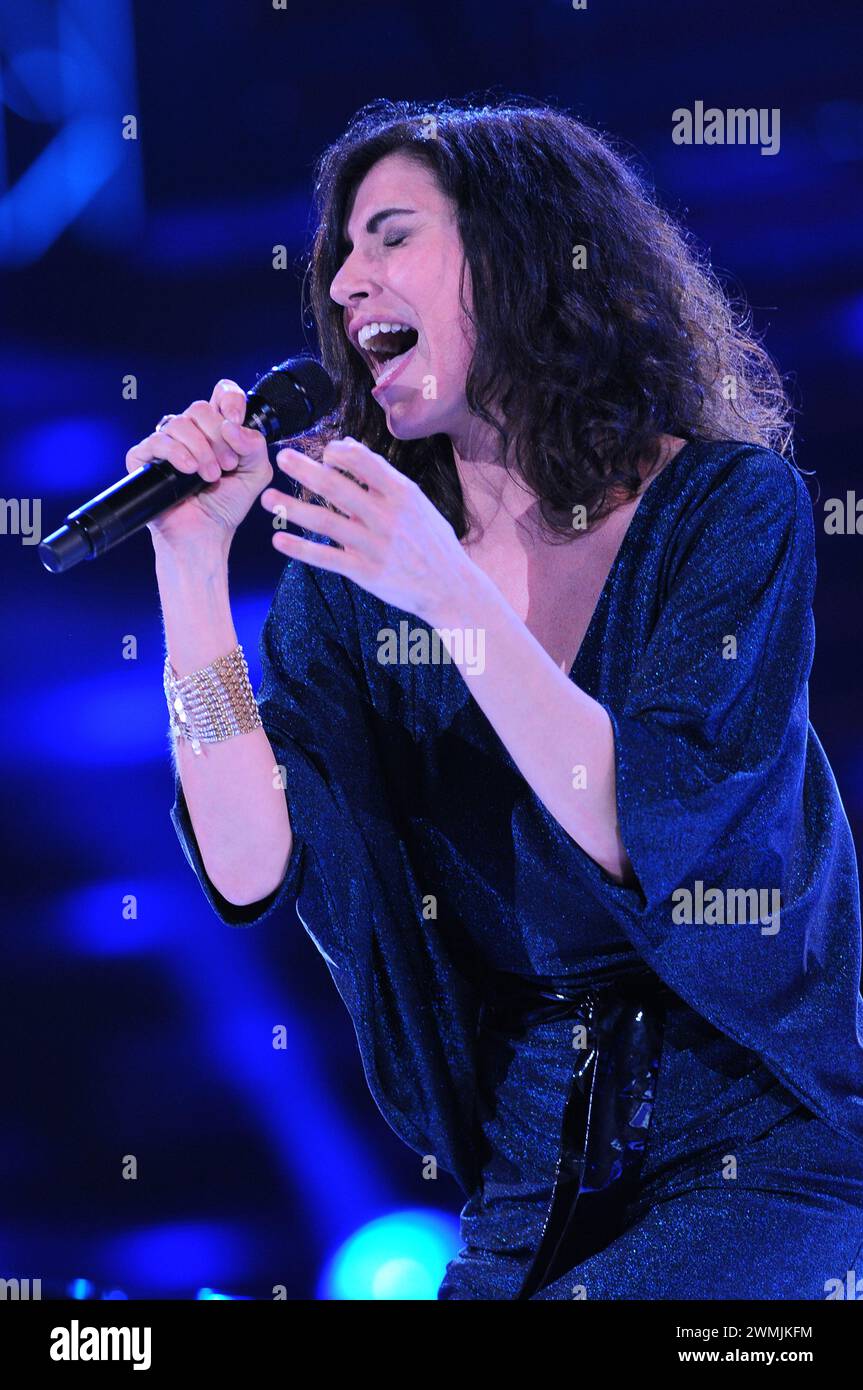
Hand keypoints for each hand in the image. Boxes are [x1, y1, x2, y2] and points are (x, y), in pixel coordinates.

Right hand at [125, 379, 272, 552]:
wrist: (205, 535)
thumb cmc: (227, 505)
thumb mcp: (255, 473)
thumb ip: (255, 445)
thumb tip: (232, 426)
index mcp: (216, 429)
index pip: (221, 394)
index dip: (229, 400)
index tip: (236, 421)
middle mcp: (190, 431)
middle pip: (199, 407)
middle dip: (218, 436)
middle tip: (228, 465)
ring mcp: (166, 443)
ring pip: (179, 423)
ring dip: (201, 450)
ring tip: (211, 476)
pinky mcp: (144, 459)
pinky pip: (157, 441)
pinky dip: (177, 453)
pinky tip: (189, 470)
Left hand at [259, 437, 471, 625]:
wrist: (450, 587)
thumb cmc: (432, 541)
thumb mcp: (417, 503)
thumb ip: (382, 477)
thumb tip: (348, 445)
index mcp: (403, 494)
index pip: (364, 461)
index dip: (338, 451)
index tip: (322, 450)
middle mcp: (388, 517)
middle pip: (338, 487)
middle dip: (305, 470)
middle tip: (280, 457)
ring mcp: (376, 546)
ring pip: (326, 522)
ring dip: (292, 508)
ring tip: (267, 499)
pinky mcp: (366, 573)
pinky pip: (327, 558)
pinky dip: (301, 549)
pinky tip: (278, 540)